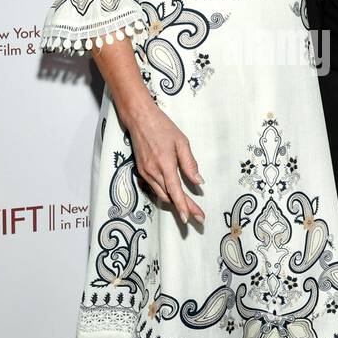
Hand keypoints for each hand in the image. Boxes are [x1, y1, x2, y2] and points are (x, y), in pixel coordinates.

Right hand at [126, 100, 204, 225]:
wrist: (139, 118)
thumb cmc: (162, 127)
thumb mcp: (181, 142)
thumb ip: (189, 163)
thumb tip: (199, 181)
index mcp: (165, 164)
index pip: (175, 191)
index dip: (183, 206)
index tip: (190, 218)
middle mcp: (153, 172)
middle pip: (169, 197)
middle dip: (184, 207)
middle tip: (198, 216)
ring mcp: (145, 172)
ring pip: (161, 194)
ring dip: (174, 202)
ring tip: (189, 208)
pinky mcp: (141, 171)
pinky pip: (155, 187)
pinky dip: (165, 193)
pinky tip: (174, 194)